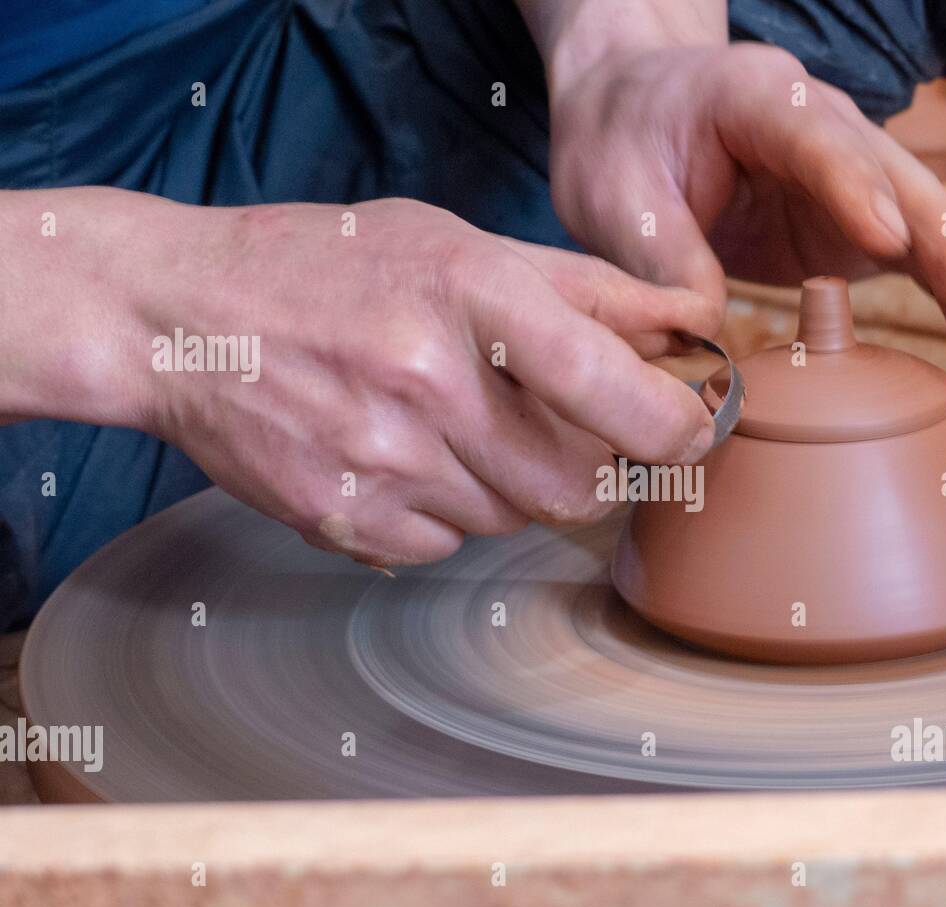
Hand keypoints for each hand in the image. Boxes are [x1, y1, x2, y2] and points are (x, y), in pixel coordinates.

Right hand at [119, 196, 716, 565]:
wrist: (180, 318)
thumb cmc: (328, 268)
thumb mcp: (457, 244)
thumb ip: (584, 290)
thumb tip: (688, 326)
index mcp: (474, 298)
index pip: (619, 394)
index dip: (677, 428)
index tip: (687, 430)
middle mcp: (431, 386)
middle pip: (579, 488)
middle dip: (588, 467)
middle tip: (554, 425)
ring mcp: (384, 463)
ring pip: (512, 520)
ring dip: (510, 486)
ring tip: (452, 424)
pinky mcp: (348, 520)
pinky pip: (445, 545)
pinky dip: (445, 512)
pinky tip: (401, 455)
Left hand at [547, 41, 945, 346]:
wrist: (636, 113)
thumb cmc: (620, 141)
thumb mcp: (611, 197)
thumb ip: (660, 256)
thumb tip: (706, 330)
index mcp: (753, 98)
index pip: (810, 139)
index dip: (850, 187)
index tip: (885, 237)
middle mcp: (817, 124)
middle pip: (887, 174)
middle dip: (936, 232)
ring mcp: (844, 173)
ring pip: (919, 209)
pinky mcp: (853, 219)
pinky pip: (916, 242)